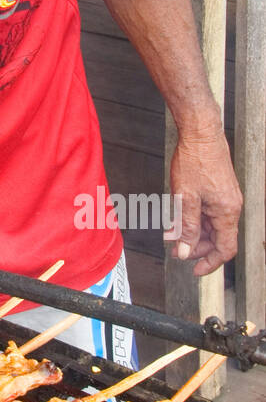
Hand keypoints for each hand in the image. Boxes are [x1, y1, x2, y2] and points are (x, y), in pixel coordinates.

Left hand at [168, 129, 241, 274]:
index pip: (226, 249)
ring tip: (170, 233)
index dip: (210, 263)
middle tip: (175, 248)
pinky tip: (176, 218)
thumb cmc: (194, 160)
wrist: (200, 132)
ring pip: (210, 225)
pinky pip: (207, 212)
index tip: (194, 270)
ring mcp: (225, 198)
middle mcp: (230, 207)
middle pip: (217, 239)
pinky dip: (193, 218)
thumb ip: (186, 227)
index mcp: (227, 212)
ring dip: (191, 232)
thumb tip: (184, 252)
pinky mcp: (218, 190)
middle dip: (196, 247)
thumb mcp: (186, 198)